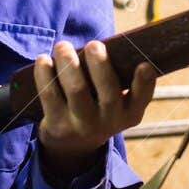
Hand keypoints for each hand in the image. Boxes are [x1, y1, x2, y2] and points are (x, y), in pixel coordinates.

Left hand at [35, 40, 155, 180]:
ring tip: (63, 46)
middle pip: (107, 93)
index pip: (142, 98)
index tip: (144, 65)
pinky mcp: (58, 126)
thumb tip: (100, 46)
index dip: (145, 83)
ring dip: (69, 64)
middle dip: (100, 65)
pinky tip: (44, 60)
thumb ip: (115, 78)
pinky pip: (50, 95)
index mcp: (130, 113)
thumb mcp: (114, 102)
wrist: (72, 144)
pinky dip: (45, 75)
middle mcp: (109, 122)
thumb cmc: (97, 107)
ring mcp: (83, 126)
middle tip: (94, 44)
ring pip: (76, 90)